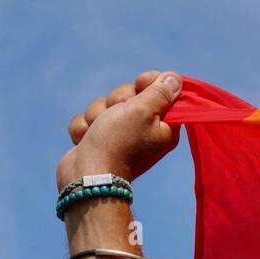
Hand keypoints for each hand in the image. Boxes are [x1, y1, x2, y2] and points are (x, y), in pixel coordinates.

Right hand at [56, 70, 183, 190]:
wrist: (87, 177)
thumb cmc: (118, 142)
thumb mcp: (143, 110)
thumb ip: (160, 92)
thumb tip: (175, 79)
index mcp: (164, 126)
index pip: (161, 90)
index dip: (148, 82)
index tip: (139, 83)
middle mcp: (144, 131)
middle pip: (130, 94)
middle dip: (117, 100)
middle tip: (117, 115)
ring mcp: (120, 136)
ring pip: (106, 105)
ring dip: (97, 114)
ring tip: (98, 132)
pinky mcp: (98, 140)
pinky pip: (89, 119)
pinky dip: (84, 127)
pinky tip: (85, 139)